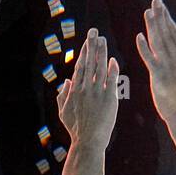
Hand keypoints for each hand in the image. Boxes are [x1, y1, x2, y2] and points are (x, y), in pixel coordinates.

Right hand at [57, 28, 119, 149]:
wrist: (88, 142)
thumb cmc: (76, 130)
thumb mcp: (63, 113)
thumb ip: (62, 96)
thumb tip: (65, 82)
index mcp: (74, 90)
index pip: (80, 67)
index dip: (84, 53)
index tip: (86, 42)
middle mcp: (85, 89)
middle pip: (89, 63)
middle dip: (91, 46)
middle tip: (94, 32)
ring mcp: (97, 93)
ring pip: (100, 68)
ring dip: (102, 53)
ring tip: (103, 40)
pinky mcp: (109, 99)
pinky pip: (111, 80)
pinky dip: (112, 70)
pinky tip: (113, 60)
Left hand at [136, 0, 175, 120]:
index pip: (174, 32)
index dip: (167, 18)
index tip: (161, 6)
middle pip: (167, 32)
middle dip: (161, 16)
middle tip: (155, 1)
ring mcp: (168, 65)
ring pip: (159, 42)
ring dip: (153, 26)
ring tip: (148, 12)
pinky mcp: (159, 75)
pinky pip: (150, 58)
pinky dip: (144, 47)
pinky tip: (139, 36)